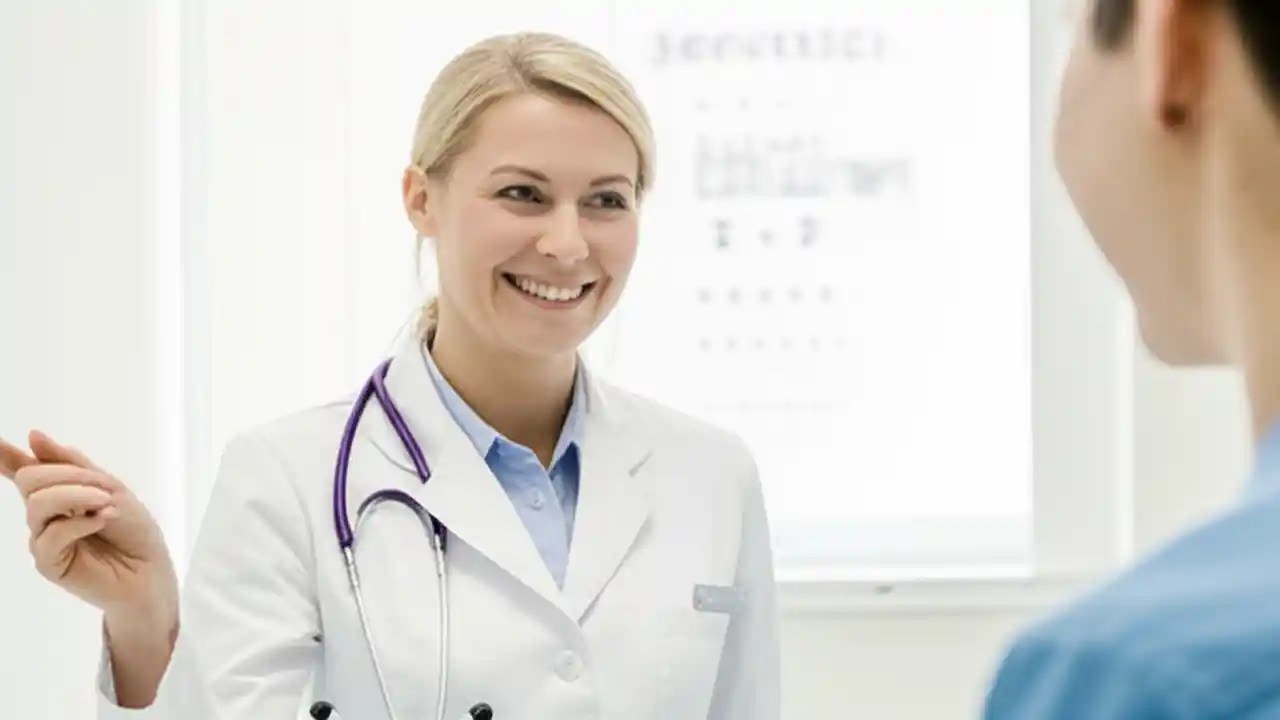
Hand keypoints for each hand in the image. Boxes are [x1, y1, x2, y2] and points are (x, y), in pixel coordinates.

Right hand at [2, 430, 177, 623]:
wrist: (151, 570)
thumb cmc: (135, 530)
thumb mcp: (110, 487)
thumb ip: (73, 464)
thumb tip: (33, 436)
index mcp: (59, 492)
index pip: (27, 470)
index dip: (8, 456)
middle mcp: (45, 514)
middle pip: (29, 479)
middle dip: (66, 475)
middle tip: (103, 490)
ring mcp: (43, 538)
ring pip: (38, 504)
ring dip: (77, 497)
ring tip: (108, 505)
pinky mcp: (48, 563)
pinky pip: (49, 536)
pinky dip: (78, 524)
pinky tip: (101, 521)